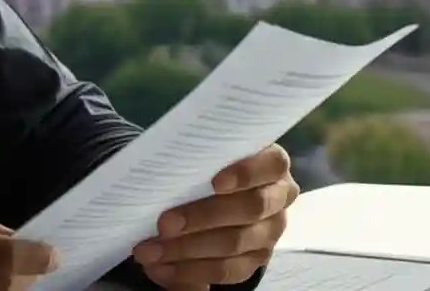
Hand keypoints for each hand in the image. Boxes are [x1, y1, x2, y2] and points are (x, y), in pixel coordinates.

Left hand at [130, 144, 299, 288]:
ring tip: (151, 251)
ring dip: (188, 249)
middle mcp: (278, 197)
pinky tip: (162, 268)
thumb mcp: (203, 159)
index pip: (272, 164)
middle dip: (203, 217)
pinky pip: (227, 271)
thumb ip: (195, 161)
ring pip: (236, 243)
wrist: (218, 196)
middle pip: (250, 208)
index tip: (215, 182)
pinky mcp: (256, 260)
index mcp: (271, 164)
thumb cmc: (205, 167)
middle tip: (164, 224)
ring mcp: (270, 231)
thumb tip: (165, 166)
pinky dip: (190, 271)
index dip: (246, 173)